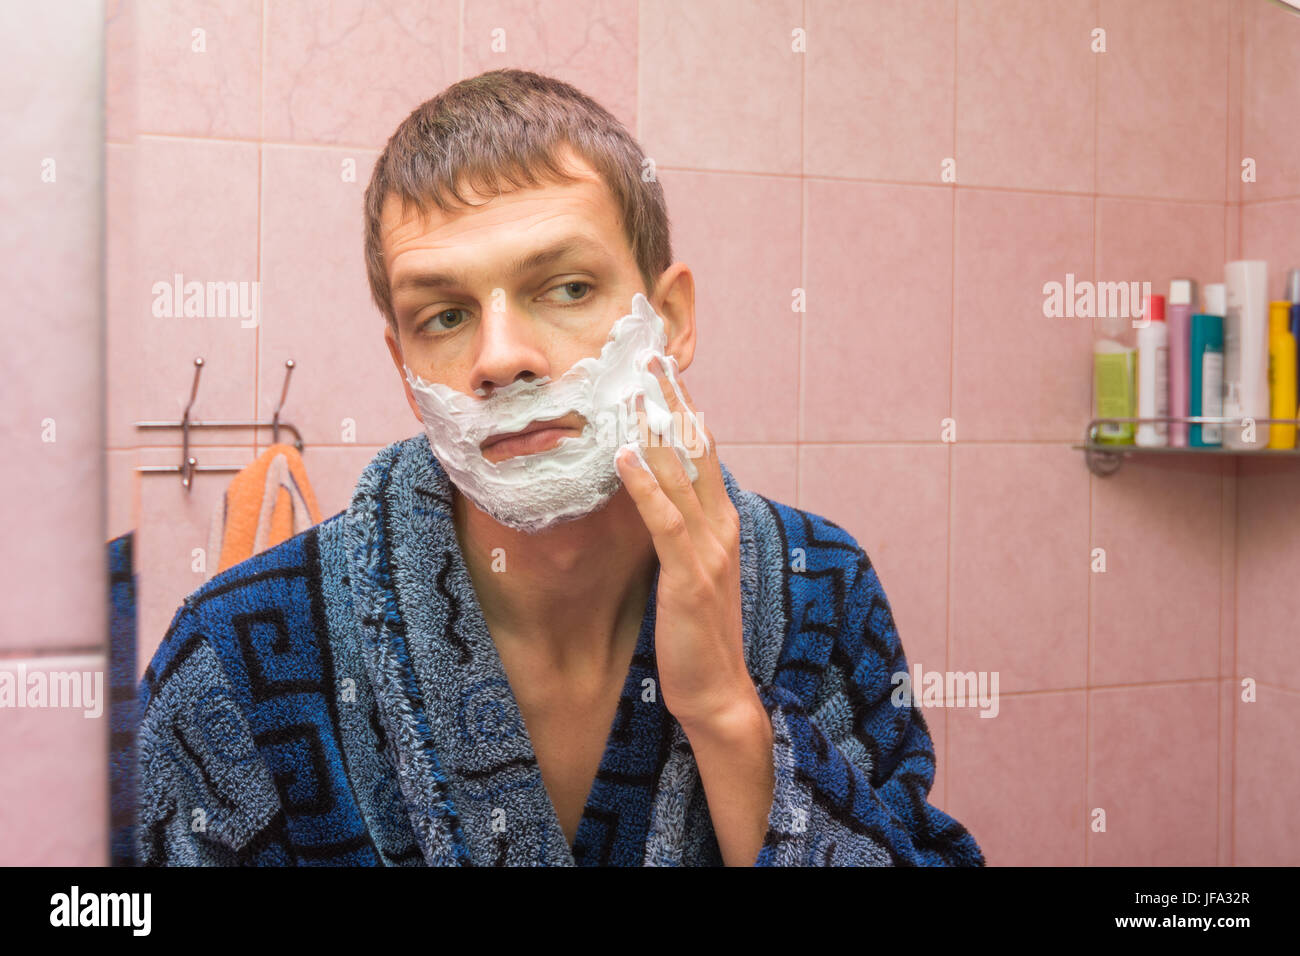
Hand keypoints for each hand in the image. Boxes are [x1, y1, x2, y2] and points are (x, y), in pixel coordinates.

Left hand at [615, 356, 753, 732]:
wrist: (718, 690)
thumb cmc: (698, 633)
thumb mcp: (691, 570)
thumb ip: (680, 531)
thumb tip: (653, 495)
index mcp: (721, 523)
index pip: (703, 451)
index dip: (684, 408)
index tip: (664, 370)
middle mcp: (721, 527)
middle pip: (696, 449)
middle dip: (672, 401)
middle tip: (649, 357)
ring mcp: (708, 550)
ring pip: (680, 475)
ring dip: (654, 428)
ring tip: (630, 389)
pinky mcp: (689, 576)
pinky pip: (665, 520)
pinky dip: (644, 484)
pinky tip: (624, 454)